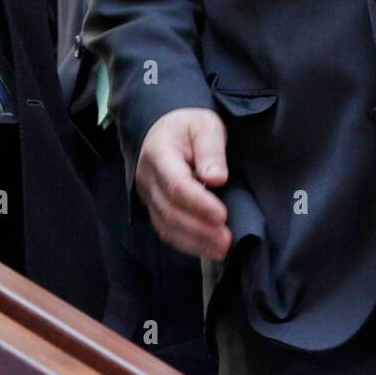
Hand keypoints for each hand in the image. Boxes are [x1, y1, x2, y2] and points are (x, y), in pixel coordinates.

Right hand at [135, 108, 231, 260]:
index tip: (222, 215)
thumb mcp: (205, 125)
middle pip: (170, 210)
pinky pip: (167, 231)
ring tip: (223, 249)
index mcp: (159, 152)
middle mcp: (148, 178)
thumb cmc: (188, 127)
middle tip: (227, 239)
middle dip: (199, 229)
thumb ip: (211, 149)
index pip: (176, 184)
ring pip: (166, 226)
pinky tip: (209, 249)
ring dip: (195, 241)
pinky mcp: (154, 208)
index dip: (198, 203)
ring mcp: (148, 196)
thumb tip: (217, 178)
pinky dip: (188, 244)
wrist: (166, 131)